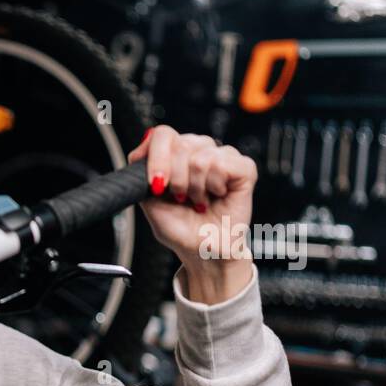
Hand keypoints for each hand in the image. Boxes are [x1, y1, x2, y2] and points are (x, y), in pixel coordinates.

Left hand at [128, 125, 258, 303]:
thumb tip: (142, 149)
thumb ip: (141, 175)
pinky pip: (223, 162)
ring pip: (201, 154)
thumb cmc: (180, 230)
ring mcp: (222, 157)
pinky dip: (215, 184)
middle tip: (181, 198)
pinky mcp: (243, 167)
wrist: (203, 251)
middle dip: (176, 179)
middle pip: (181, 142)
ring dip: (196, 186)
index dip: (157, 157)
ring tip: (198, 200)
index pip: (163, 134)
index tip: (158, 185)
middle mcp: (198, 151)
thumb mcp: (150, 204)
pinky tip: (216, 195)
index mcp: (175, 156)